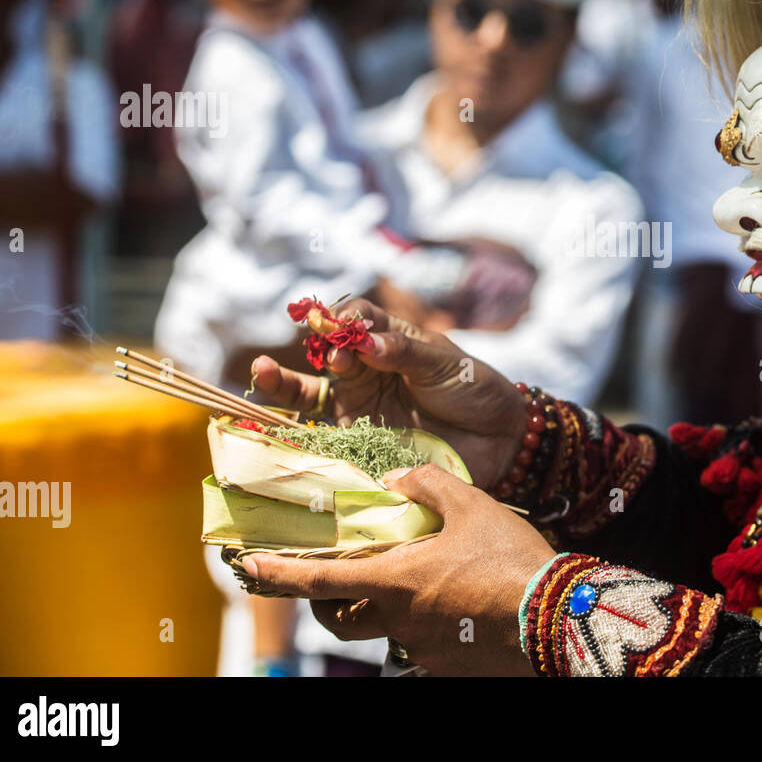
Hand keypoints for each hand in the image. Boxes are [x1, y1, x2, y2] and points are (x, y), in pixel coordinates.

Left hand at [243, 464, 556, 675]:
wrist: (556, 617)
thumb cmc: (511, 558)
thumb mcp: (473, 505)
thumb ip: (428, 484)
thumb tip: (396, 474)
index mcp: (394, 582)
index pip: (316, 582)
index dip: (276, 574)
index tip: (248, 566)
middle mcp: (398, 621)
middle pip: (339, 619)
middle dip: (324, 603)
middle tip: (330, 582)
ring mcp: (422, 649)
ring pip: (384, 631)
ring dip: (384, 610)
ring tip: (414, 586)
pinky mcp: (448, 666)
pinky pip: (423, 644)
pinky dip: (427, 625)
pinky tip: (457, 606)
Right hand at [251, 297, 525, 489]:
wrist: (500, 440)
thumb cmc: (475, 390)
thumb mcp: (443, 364)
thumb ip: (403, 353)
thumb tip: (363, 341)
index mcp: (390, 341)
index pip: (357, 319)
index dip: (344, 318)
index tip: (342, 322)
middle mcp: (367, 371)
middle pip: (326, 353)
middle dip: (321, 348)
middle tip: (331, 354)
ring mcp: (360, 407)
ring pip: (311, 393)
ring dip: (284, 383)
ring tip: (261, 370)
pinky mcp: (359, 443)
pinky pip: (323, 436)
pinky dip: (297, 430)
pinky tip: (275, 424)